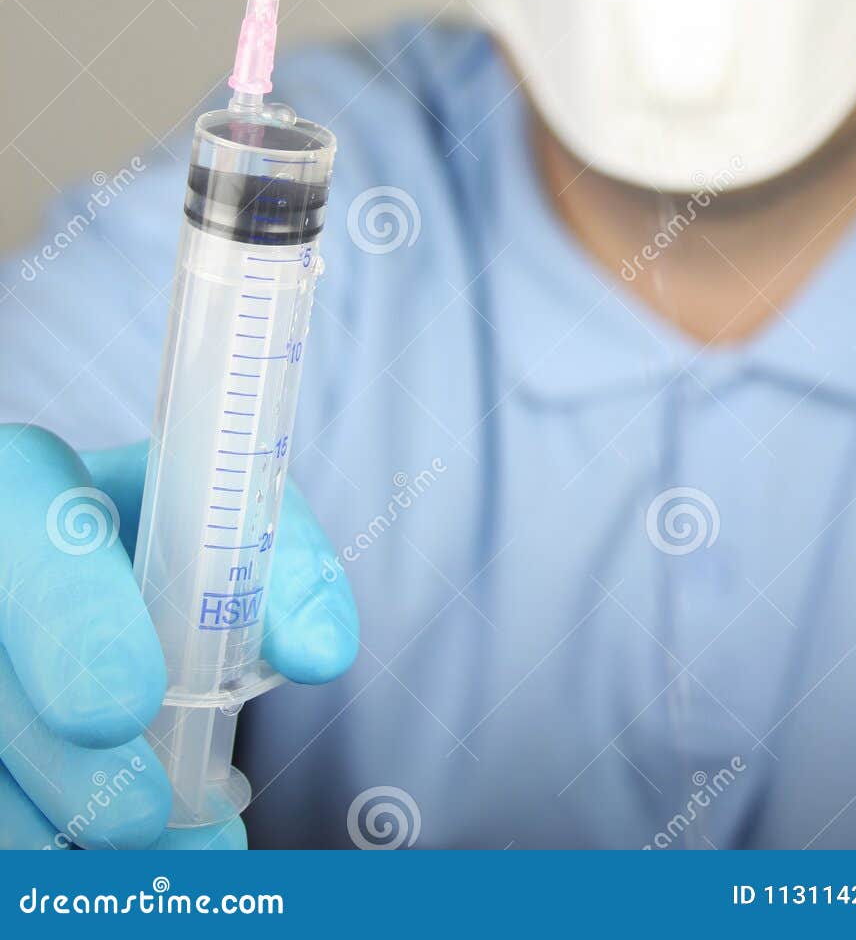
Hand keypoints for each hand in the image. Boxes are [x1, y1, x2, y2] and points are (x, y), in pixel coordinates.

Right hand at [0, 426, 357, 849]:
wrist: (116, 583)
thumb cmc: (176, 542)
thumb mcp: (233, 518)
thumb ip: (282, 567)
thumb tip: (320, 653)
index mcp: (33, 486)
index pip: (30, 532)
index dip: (71, 619)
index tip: (133, 704)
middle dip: (64, 763)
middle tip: (145, 817)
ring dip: (59, 825)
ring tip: (155, 854)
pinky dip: (46, 850)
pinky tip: (112, 872)